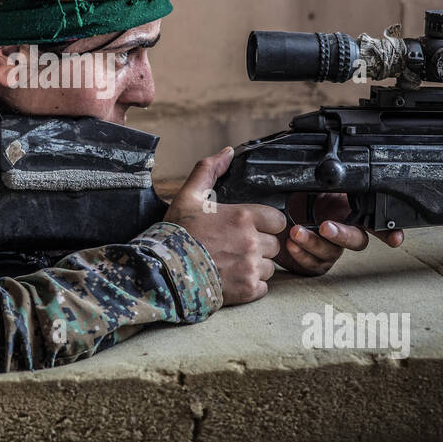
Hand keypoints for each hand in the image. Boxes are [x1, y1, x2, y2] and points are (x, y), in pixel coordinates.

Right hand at [163, 146, 286, 305]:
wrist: (164, 270)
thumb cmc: (177, 232)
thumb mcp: (189, 195)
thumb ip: (209, 170)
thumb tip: (228, 152)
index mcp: (244, 217)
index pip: (278, 220)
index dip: (266, 224)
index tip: (251, 227)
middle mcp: (252, 241)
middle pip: (274, 244)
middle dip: (260, 245)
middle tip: (237, 246)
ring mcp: (251, 267)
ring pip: (270, 266)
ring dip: (256, 266)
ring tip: (233, 263)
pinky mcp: (247, 290)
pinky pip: (263, 287)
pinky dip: (252, 285)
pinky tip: (233, 278)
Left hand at [276, 192, 404, 275]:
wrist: (274, 218)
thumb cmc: (296, 197)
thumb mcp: (314, 184)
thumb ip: (330, 181)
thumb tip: (333, 171)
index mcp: (349, 212)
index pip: (375, 222)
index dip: (388, 231)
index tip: (394, 238)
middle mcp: (343, 232)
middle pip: (356, 240)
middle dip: (342, 235)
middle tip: (325, 227)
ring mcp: (330, 249)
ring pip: (332, 253)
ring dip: (314, 243)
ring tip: (296, 231)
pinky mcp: (313, 263)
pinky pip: (314, 265)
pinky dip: (302, 255)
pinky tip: (292, 244)